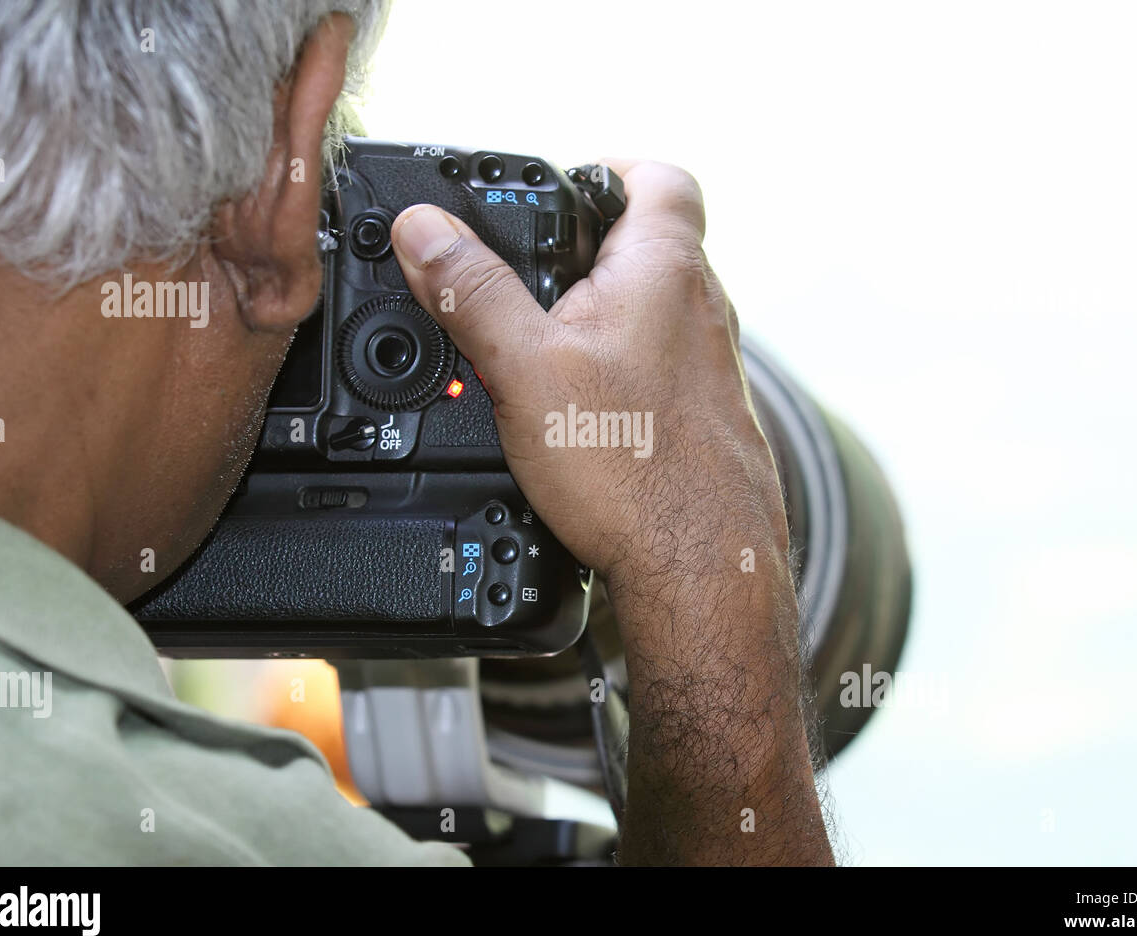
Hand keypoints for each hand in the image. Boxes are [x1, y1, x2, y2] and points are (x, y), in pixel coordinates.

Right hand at [390, 160, 788, 598]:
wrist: (700, 568)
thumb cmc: (635, 473)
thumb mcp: (524, 369)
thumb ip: (472, 292)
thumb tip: (424, 230)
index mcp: (665, 272)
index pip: (661, 177)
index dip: (611, 165)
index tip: (564, 182)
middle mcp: (704, 309)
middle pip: (651, 243)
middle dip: (586, 249)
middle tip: (528, 274)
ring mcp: (712, 366)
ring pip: (655, 309)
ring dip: (601, 313)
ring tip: (542, 348)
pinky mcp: (707, 415)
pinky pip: (660, 365)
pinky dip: (619, 367)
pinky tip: (579, 412)